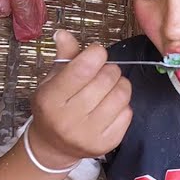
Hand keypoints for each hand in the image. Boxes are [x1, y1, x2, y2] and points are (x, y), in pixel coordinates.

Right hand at [27, 30, 131, 167]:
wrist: (54, 146)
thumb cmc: (54, 107)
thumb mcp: (52, 81)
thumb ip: (64, 57)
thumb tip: (63, 33)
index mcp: (50, 99)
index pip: (81, 70)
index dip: (96, 54)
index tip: (97, 52)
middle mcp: (68, 119)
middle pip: (105, 81)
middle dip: (110, 69)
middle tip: (106, 71)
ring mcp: (89, 134)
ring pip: (121, 96)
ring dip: (121, 84)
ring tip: (111, 86)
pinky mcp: (108, 144)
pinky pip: (128, 113)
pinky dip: (124, 104)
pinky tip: (112, 105)